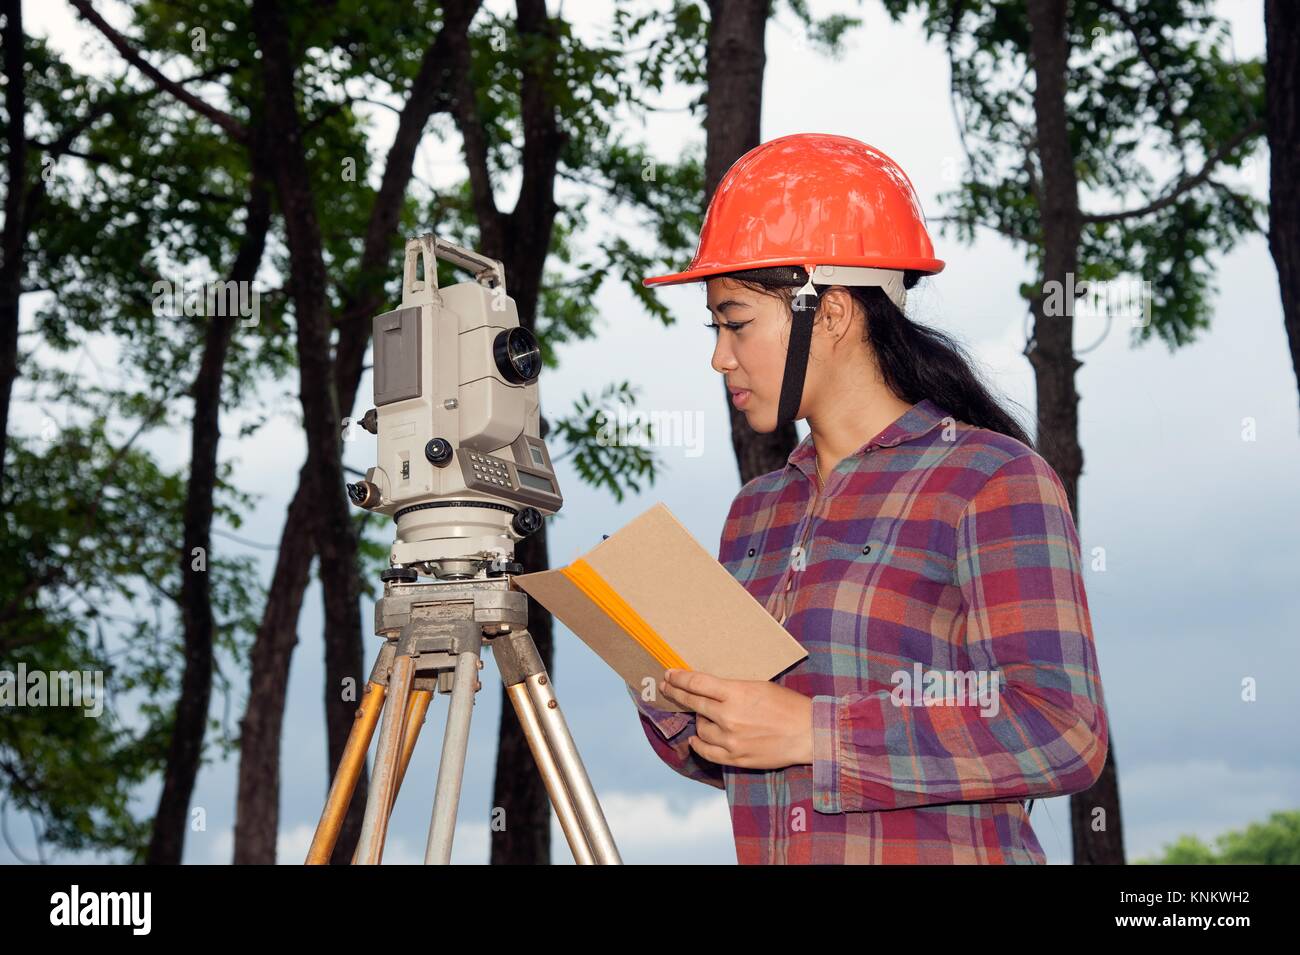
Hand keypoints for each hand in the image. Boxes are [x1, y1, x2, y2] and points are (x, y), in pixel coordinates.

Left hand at [658, 668, 812, 769]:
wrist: (808, 733)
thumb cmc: (787, 706)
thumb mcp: (759, 686)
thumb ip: (732, 689)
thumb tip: (708, 688)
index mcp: (736, 693)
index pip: (697, 683)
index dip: (679, 678)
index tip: (669, 675)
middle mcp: (729, 716)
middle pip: (692, 703)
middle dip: (676, 693)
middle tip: (667, 688)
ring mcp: (731, 739)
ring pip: (700, 728)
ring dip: (699, 721)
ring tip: (705, 716)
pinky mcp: (735, 758)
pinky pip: (706, 752)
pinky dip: (698, 744)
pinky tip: (696, 738)